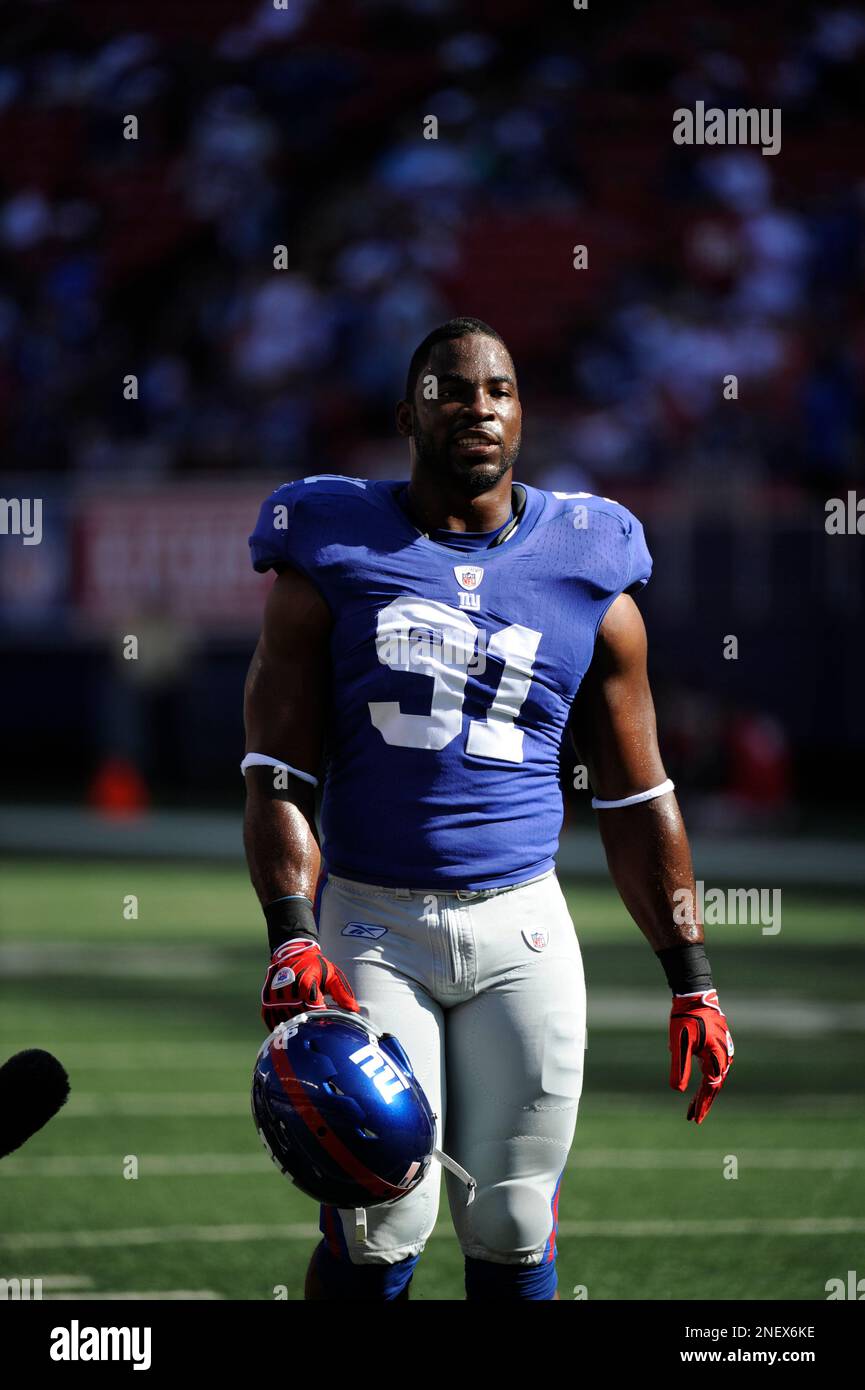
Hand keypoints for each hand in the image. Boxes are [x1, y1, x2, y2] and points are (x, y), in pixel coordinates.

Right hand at [261, 937, 358, 1027]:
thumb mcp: (332, 974)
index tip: (328, 1025)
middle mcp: (288, 992)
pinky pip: (272, 1021)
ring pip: (287, 1022)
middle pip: (301, 1018)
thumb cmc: (315, 965)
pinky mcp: (266, 1002)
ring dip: (296, 1027)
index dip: (323, 1020)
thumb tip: (354, 1010)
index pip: (315, 1011)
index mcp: (306, 984)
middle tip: (318, 1030)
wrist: (291, 954)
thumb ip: (343, 993)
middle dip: (310, 1025)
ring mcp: (275, 998)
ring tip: (305, 1031)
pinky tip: (290, 1029)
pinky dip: (281, 1027)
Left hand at [669, 988, 733, 1123]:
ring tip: (692, 1105)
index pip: (710, 1087)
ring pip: (713, 1076)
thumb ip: (680, 1066)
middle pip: (714, 1084)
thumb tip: (678, 1091)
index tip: (695, 1119)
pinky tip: (694, 1082)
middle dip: (703, 1101)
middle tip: (692, 1117)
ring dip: (703, 1091)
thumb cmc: (686, 1017)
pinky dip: (704, 1077)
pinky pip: (712, 1065)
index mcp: (716, 1056)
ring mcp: (722, 1049)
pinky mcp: (717, 1043)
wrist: (694, 994)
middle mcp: (723, 1054)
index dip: (702, 1104)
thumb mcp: (680, 1043)